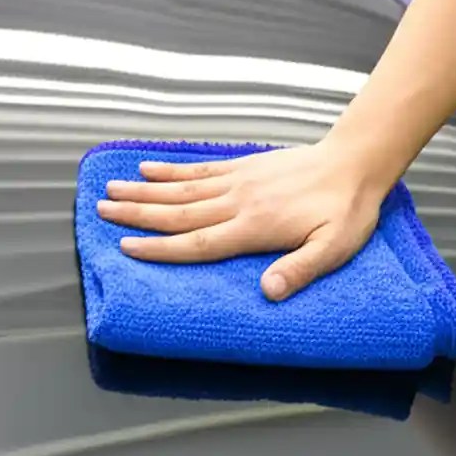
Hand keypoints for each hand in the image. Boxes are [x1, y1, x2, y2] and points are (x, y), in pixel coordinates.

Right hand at [98, 140, 396, 300]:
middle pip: (178, 212)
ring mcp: (238, 181)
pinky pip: (199, 170)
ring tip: (112, 191)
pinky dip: (171, 170)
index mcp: (254, 228)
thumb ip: (299, 270)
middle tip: (101, 212)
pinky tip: (149, 168)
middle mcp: (238, 202)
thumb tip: (268, 293)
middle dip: (137, 214)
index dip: (161, 247)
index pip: (198, 242)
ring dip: (144, 190)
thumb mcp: (333, 248)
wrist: (355, 163)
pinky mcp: (243, 167)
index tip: (127, 247)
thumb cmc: (346, 211)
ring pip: (181, 189)